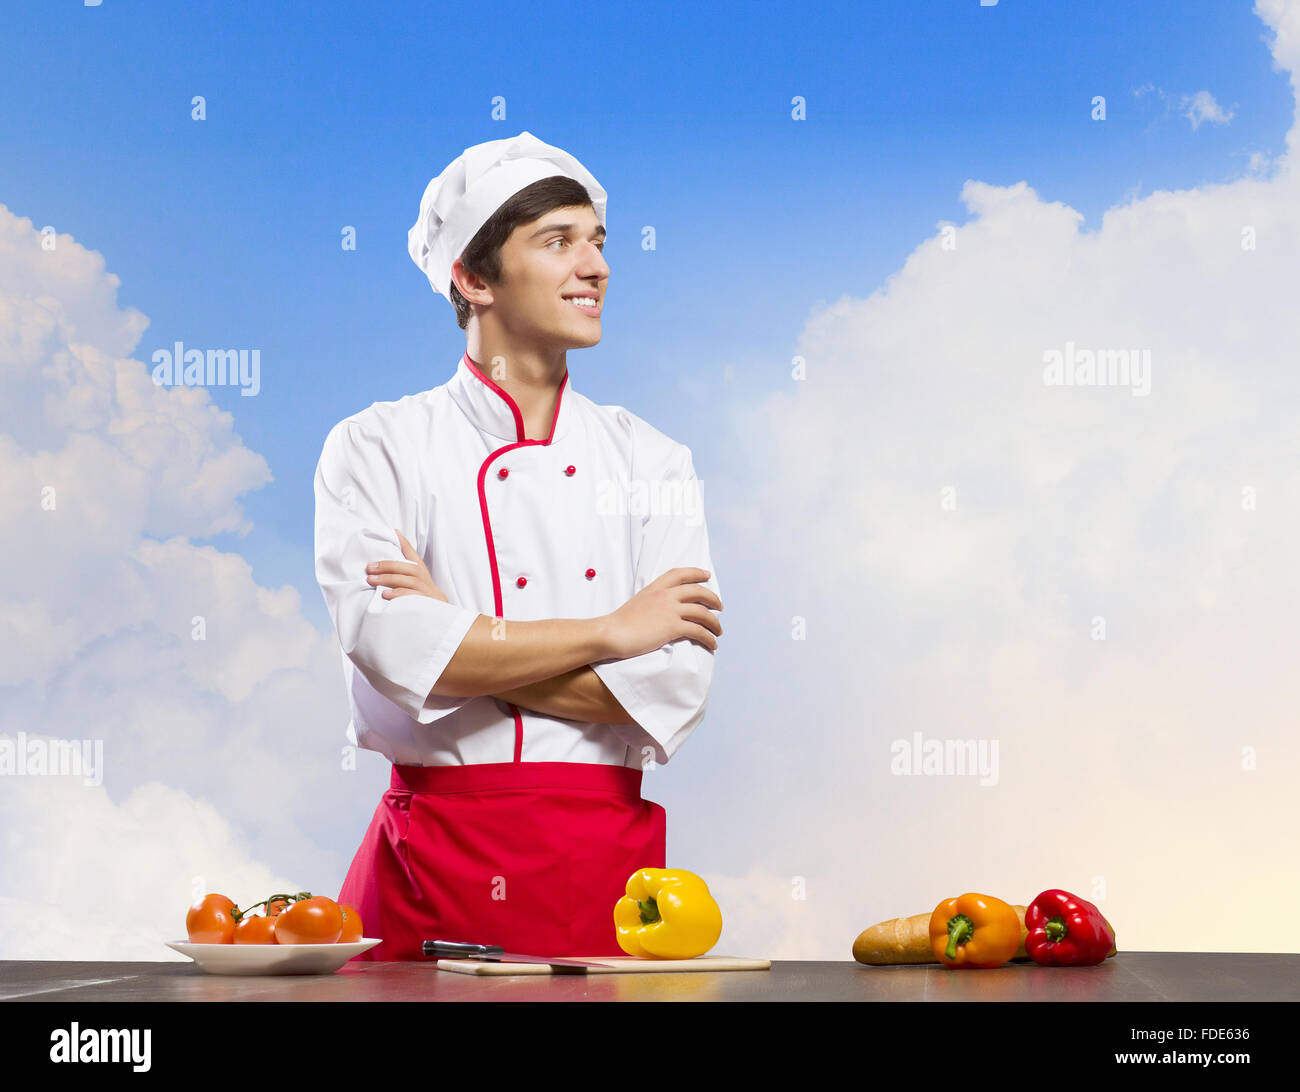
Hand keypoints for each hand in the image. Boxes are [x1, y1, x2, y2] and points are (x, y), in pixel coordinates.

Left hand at [365, 529, 448, 601]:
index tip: (392, 533)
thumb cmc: (422, 590)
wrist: (437, 612)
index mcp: (420, 569)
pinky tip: (386, 595)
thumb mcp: (415, 573)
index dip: (404, 543)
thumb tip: (396, 532)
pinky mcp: (425, 603)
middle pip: (407, 568)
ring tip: (372, 581)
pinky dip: (399, 594)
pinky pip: (412, 597)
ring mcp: (426, 590)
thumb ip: (406, 555)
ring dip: (389, 580)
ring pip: (409, 581)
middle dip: (387, 567)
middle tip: (369, 569)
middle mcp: (424, 578)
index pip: (413, 554)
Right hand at [600, 567, 721, 657]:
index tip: (707, 575)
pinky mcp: (672, 627)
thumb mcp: (637, 603)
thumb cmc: (619, 623)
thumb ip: (652, 602)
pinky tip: (712, 644)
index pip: (680, 574)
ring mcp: (670, 610)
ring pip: (702, 612)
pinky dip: (709, 638)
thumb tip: (663, 611)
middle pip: (697, 591)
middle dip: (712, 598)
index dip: (695, 573)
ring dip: (714, 622)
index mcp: (655, 588)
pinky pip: (698, 631)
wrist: (611, 633)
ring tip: (718, 631)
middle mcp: (665, 596)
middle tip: (719, 606)